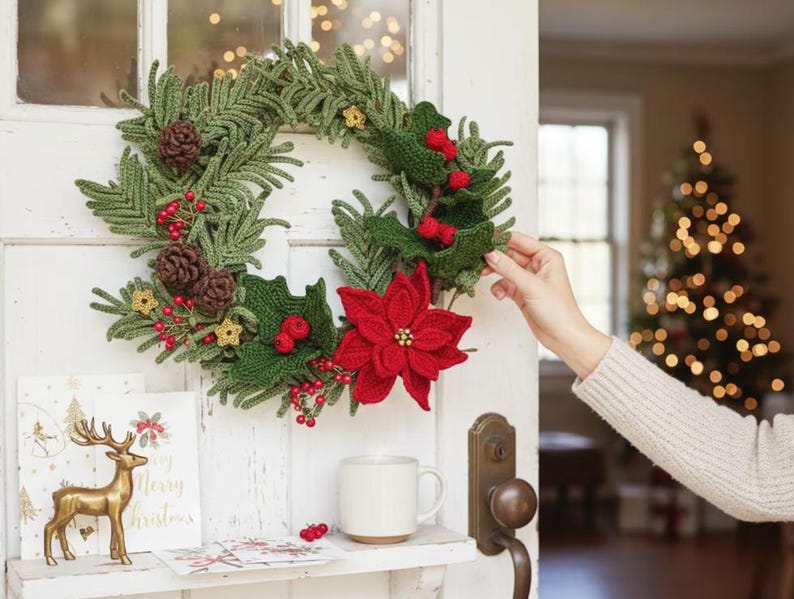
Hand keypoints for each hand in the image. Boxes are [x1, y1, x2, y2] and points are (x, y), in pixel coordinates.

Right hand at [483, 232, 610, 378]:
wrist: (563, 337)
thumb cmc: (558, 310)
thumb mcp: (531, 286)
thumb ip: (508, 268)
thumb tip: (489, 253)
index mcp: (546, 256)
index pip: (519, 240)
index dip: (500, 239)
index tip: (482, 240)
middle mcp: (538, 265)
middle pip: (510, 253)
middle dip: (494, 257)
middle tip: (477, 259)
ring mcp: (529, 279)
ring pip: (505, 269)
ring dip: (495, 272)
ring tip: (483, 274)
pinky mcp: (522, 292)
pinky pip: (505, 284)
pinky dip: (499, 288)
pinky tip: (499, 295)